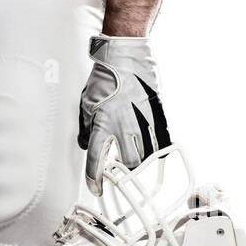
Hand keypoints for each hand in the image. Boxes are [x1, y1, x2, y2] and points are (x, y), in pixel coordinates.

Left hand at [78, 34, 171, 192]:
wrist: (125, 57)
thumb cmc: (105, 78)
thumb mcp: (85, 103)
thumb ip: (84, 128)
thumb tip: (85, 144)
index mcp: (103, 125)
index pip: (96, 160)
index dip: (95, 179)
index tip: (97, 188)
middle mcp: (123, 127)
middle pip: (127, 163)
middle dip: (122, 169)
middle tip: (118, 166)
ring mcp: (143, 122)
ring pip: (145, 155)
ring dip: (138, 160)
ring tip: (132, 155)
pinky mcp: (157, 116)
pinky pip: (160, 142)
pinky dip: (155, 149)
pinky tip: (151, 150)